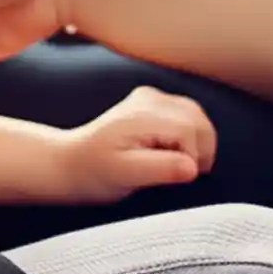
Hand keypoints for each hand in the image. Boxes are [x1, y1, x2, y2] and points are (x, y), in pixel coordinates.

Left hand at [62, 87, 216, 203]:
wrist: (72, 161)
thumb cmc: (95, 171)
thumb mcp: (124, 175)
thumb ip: (159, 169)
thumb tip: (191, 167)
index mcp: (142, 114)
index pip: (190, 134)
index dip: (190, 159)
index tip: (169, 176)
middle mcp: (150, 98)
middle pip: (200, 122)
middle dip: (199, 151)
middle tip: (176, 173)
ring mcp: (152, 97)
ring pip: (198, 118)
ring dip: (197, 145)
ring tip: (171, 164)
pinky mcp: (153, 102)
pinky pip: (189, 116)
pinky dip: (190, 137)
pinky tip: (169, 151)